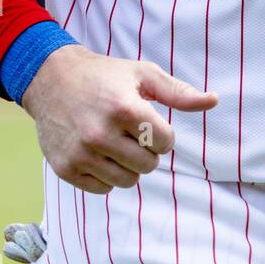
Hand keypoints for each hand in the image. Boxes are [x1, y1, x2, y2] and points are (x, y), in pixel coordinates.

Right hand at [21, 46, 217, 194]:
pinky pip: (103, 188)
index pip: (166, 143)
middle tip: (131, 131)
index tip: (148, 121)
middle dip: (147, 150)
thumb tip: (214, 101)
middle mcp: (100, 134)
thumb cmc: (105, 76)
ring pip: (127, 181)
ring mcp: (80, 153)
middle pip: (148, 166)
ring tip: (116, 141)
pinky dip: (107, 175)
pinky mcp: (65, 169)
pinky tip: (98, 152)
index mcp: (123, 108)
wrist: (50, 78)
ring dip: (129, 165)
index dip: (162, 134)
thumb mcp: (143, 75)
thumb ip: (179, 93)